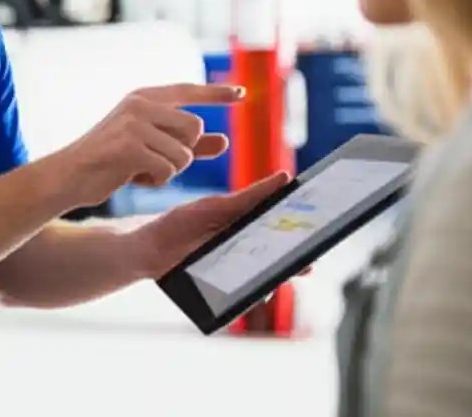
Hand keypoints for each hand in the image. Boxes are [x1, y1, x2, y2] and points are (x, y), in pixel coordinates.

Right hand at [55, 83, 244, 208]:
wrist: (68, 175)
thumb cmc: (108, 161)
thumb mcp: (150, 146)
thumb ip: (187, 143)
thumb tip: (224, 142)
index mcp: (143, 97)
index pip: (188, 90)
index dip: (216, 94)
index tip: (242, 94)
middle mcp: (140, 104)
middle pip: (194, 128)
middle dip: (184, 152)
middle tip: (157, 162)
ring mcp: (134, 123)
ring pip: (183, 153)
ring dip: (168, 171)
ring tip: (140, 170)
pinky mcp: (129, 146)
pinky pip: (167, 169)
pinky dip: (156, 180)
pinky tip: (134, 178)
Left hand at [137, 171, 310, 279]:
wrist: (149, 250)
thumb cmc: (181, 224)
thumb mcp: (217, 208)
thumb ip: (251, 197)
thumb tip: (285, 177)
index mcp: (247, 227)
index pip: (282, 230)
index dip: (302, 232)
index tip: (321, 229)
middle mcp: (245, 250)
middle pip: (279, 257)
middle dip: (297, 260)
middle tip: (308, 261)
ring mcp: (235, 269)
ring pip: (266, 277)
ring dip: (277, 278)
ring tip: (287, 274)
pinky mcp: (224, 286)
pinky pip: (247, 293)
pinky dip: (256, 293)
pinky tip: (260, 292)